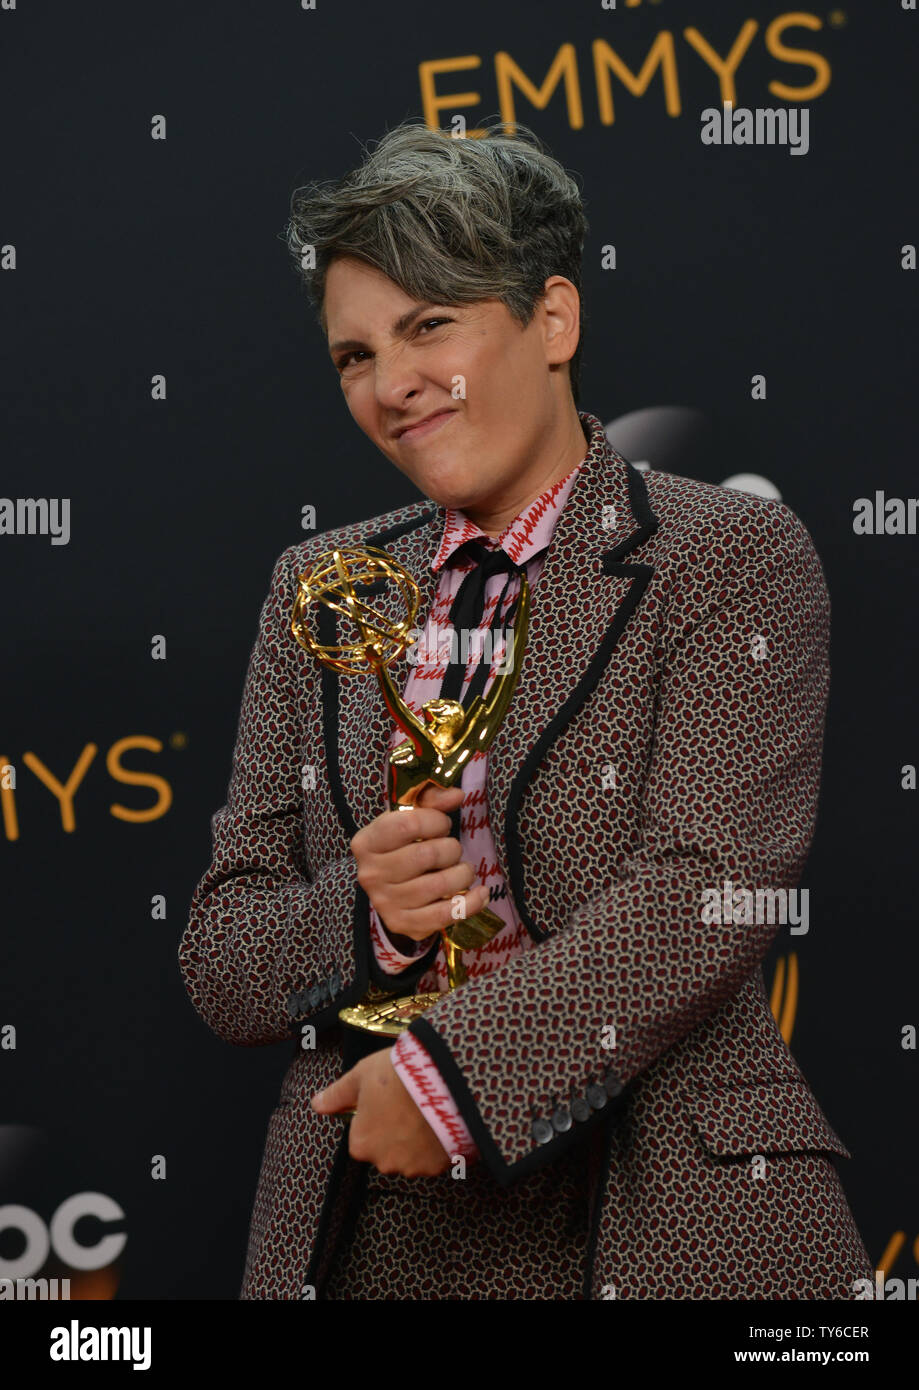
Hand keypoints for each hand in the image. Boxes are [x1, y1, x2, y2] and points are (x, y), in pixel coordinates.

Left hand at [311, 1049, 452, 1176]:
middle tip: (408, 1104)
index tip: (387, 1100)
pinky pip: (435, 1158)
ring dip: (417, 1139)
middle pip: (386, 1149)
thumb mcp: (361, 1076)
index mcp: (362, 1143)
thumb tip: (317, 1104)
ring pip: (411, 1155)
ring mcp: (414, 1166)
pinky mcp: (440, 1166)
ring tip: (427, 1110)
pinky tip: (442, 1121)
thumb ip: (336, 1095)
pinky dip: (437, 1144)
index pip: (362, 1136)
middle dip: (395, 1132)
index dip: (375, 1116)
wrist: (444, 1078)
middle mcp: (385, 1162)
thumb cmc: (398, 1075)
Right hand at [350, 784, 489, 944]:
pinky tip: (480, 893)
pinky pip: (445, 915)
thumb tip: (457, 795)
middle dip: (451, 848)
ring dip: (463, 874)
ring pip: (440, 885)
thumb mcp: (408, 817)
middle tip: (452, 850)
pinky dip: (471, 903)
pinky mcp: (404, 923)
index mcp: (366, 842)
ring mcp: (385, 902)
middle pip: (427, 855)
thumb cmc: (401, 846)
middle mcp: (370, 874)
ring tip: (462, 870)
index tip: (442, 825)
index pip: (408, 825)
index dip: (436, 821)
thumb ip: (431, 799)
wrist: (388, 888)